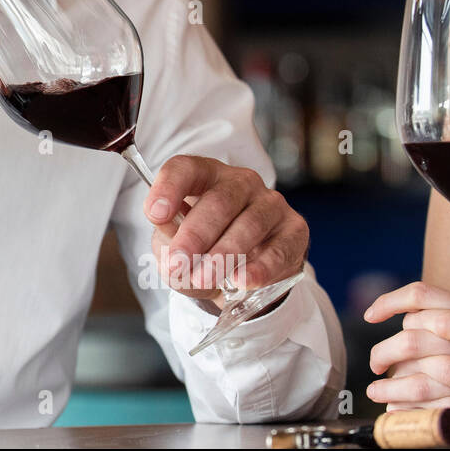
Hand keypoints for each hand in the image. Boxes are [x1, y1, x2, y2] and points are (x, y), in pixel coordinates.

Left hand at [143, 155, 307, 311]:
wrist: (239, 275)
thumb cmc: (201, 248)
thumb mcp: (175, 242)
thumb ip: (168, 236)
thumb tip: (168, 234)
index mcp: (206, 175)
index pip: (186, 169)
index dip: (169, 188)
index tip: (154, 214)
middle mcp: (240, 182)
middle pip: (219, 201)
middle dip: (195, 234)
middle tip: (179, 263)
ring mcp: (270, 204)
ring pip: (249, 224)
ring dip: (224, 254)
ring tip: (204, 278)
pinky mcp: (295, 230)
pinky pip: (279, 249)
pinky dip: (260, 268)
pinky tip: (242, 281)